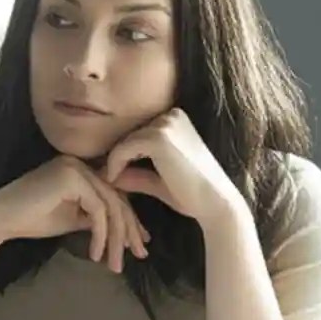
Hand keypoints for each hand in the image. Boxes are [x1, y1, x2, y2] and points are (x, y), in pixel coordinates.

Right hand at [0, 155, 149, 272]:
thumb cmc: (30, 220)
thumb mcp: (72, 219)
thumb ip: (94, 218)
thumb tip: (120, 230)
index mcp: (80, 170)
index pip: (113, 194)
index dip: (129, 220)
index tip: (138, 244)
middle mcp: (80, 163)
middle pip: (117, 198)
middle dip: (129, 230)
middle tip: (139, 255)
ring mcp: (75, 167)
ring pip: (111, 205)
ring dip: (116, 238)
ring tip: (115, 264)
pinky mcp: (71, 177)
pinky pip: (98, 208)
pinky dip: (100, 234)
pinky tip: (95, 253)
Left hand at [103, 108, 245, 226]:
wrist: (215, 203)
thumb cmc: (191, 194)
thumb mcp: (158, 181)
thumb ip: (136, 175)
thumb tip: (106, 175)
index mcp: (175, 119)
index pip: (138, 132)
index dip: (122, 153)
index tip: (110, 172)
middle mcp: (171, 116)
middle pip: (129, 134)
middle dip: (116, 156)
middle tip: (106, 177)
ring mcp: (166, 124)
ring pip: (124, 141)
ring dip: (113, 162)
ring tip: (110, 181)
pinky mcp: (158, 138)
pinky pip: (123, 149)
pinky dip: (114, 164)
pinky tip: (113, 180)